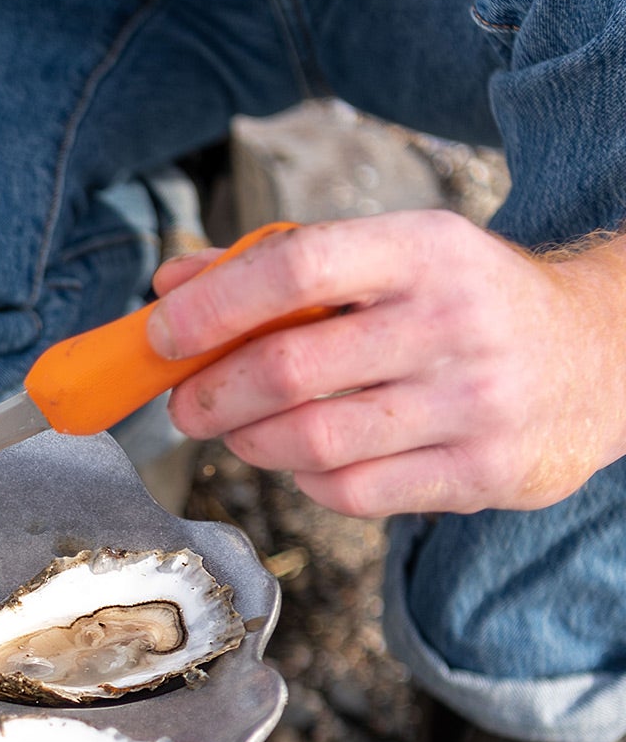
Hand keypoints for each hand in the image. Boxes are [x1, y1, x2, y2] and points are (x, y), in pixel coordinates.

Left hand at [148, 211, 625, 517]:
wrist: (602, 355)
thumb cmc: (463, 303)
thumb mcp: (392, 257)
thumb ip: (279, 266)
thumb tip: (172, 282)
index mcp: (424, 250)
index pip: (295, 271)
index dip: (211, 308)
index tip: (161, 336)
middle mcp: (454, 322)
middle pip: (286, 370)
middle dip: (210, 395)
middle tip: (185, 404)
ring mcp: (474, 402)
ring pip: (311, 442)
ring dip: (249, 442)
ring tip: (237, 431)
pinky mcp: (484, 472)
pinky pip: (352, 492)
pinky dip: (306, 481)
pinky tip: (306, 460)